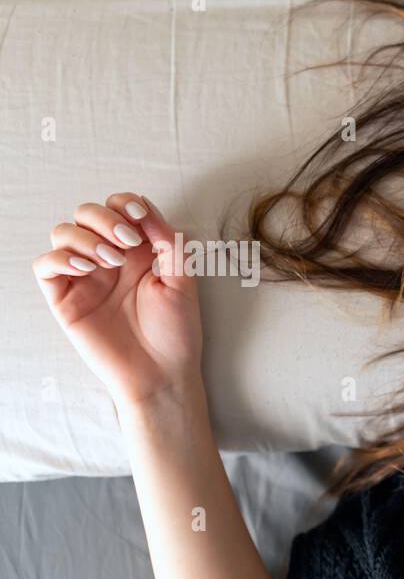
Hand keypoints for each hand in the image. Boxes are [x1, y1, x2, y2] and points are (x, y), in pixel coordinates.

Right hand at [32, 193, 201, 409]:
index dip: (125, 203)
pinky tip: (87, 269)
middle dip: (104, 218)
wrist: (162, 374)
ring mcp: (84, 277)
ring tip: (112, 261)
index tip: (141, 217)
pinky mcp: (64, 299)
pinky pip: (45, 265)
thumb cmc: (176, 332)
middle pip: (86, 213)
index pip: (119, 208)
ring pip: (63, 232)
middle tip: (127, 243)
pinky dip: (60, 258)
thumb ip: (170, 243)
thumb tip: (147, 210)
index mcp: (138, 251)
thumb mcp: (184, 281)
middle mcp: (108, 259)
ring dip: (86, 238)